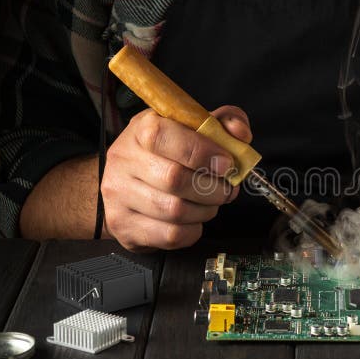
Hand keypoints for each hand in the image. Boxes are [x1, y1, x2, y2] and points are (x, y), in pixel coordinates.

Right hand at [102, 106, 251, 251]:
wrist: (126, 182)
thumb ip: (222, 123)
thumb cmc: (165, 153)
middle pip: (174, 179)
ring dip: (205, 210)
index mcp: (142, 129)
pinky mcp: (125, 226)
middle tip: (226, 189)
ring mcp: (120, 194)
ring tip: (211, 203)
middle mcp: (124, 160)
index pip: (164, 136)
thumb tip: (239, 133)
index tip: (226, 163)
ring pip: (175, 210)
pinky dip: (193, 230)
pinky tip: (193, 220)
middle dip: (212, 188)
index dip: (202, 152)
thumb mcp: (192, 127)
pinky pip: (170, 235)